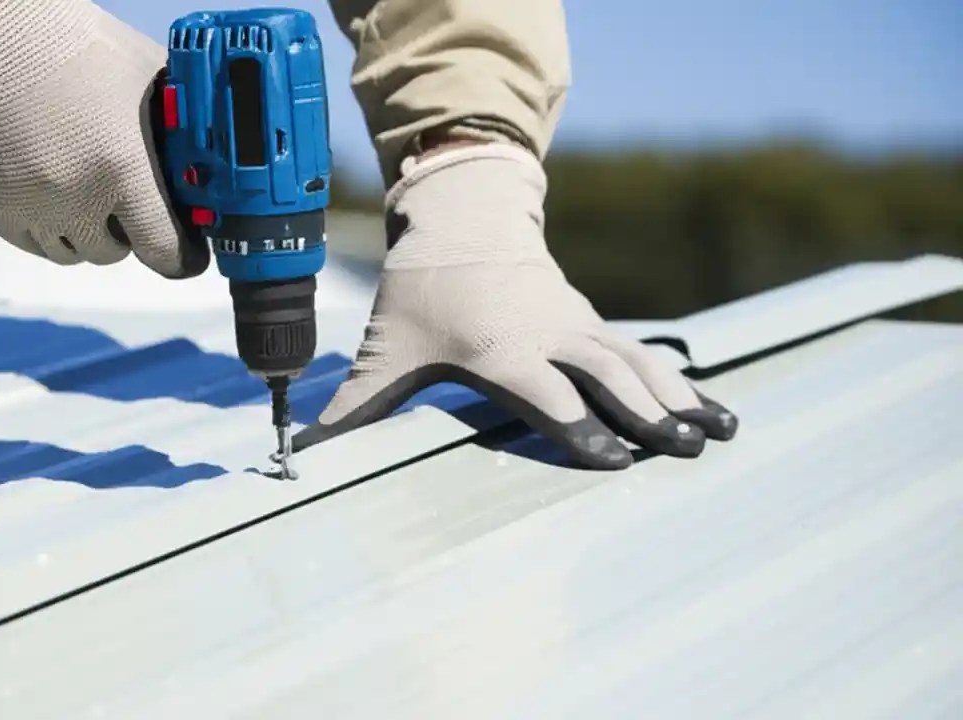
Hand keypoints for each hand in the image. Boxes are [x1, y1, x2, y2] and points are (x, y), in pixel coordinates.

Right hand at [0, 0, 205, 275]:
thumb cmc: (72, 49)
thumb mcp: (146, 77)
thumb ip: (173, 123)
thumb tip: (196, 156)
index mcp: (124, 170)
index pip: (161, 246)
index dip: (178, 256)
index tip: (184, 257)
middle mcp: (80, 201)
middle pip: (114, 252)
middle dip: (126, 232)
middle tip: (126, 204)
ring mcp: (36, 211)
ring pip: (74, 253)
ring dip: (87, 234)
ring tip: (86, 197)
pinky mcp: (0, 212)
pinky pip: (35, 246)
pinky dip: (50, 232)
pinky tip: (55, 201)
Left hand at [294, 144, 736, 468]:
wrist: (464, 218)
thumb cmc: (422, 289)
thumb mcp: (386, 344)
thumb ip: (354, 402)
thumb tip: (302, 448)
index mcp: (500, 349)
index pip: (546, 393)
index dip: (578, 426)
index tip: (612, 458)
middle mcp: (548, 337)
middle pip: (605, 377)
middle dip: (645, 413)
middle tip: (681, 449)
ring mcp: (576, 327)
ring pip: (636, 364)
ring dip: (677, 398)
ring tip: (719, 434)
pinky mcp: (592, 323)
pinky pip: (642, 355)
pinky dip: (680, 381)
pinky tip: (715, 409)